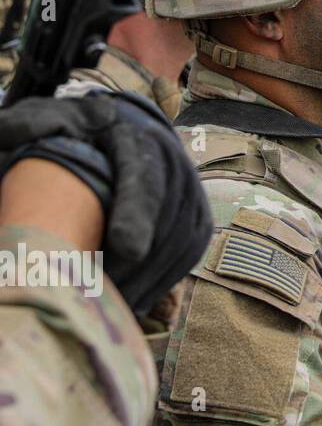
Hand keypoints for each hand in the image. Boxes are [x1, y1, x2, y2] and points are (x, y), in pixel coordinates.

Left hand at [0, 92, 212, 314]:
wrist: (127, 131)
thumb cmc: (82, 133)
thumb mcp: (56, 120)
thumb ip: (32, 125)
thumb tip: (2, 134)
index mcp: (138, 139)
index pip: (145, 177)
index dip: (139, 213)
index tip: (127, 250)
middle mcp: (175, 164)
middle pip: (169, 221)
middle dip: (140, 265)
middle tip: (101, 297)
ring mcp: (192, 192)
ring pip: (182, 242)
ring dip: (150, 279)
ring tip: (111, 305)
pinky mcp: (199, 217)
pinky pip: (188, 254)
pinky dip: (162, 281)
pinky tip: (131, 301)